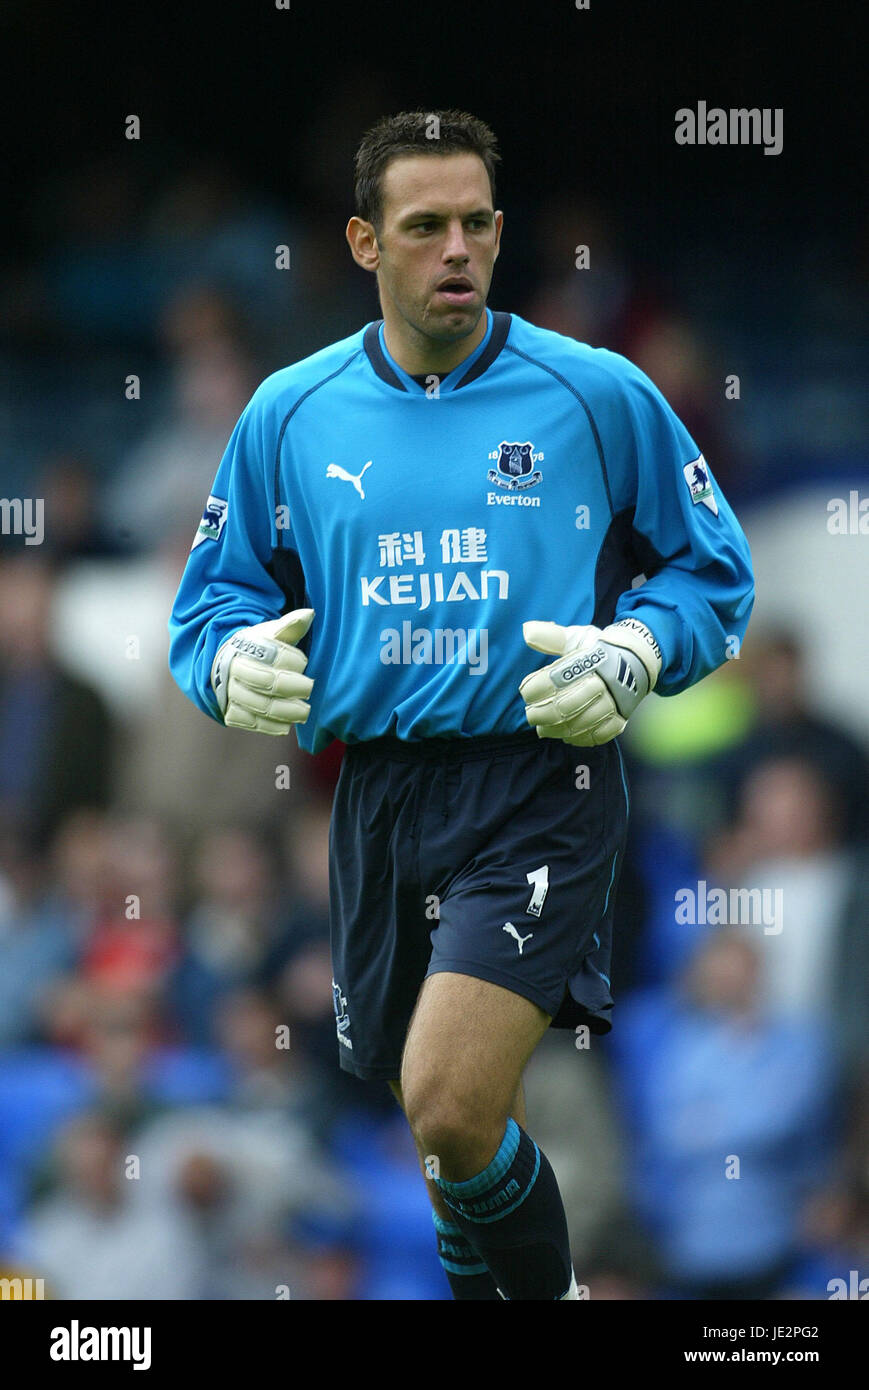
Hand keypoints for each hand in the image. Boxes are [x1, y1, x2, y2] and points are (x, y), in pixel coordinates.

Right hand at [211, 609, 314, 734]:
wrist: (227, 665)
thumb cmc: (256, 648)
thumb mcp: (270, 633)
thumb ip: (290, 626)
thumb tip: (309, 614)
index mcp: (245, 648)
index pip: (273, 655)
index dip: (292, 660)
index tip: (303, 662)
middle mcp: (235, 672)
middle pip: (267, 683)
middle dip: (292, 687)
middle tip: (309, 688)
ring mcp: (232, 694)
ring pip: (261, 706)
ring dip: (286, 711)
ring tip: (304, 712)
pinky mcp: (232, 713)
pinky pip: (251, 724)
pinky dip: (271, 726)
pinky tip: (287, 725)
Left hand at [518, 617, 661, 746]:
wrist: (637, 660)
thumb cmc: (598, 649)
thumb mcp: (577, 638)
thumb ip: (551, 637)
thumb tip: (526, 630)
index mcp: (589, 662)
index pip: (556, 679)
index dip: (535, 688)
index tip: (525, 691)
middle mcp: (603, 684)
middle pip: (567, 706)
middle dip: (543, 714)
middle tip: (530, 715)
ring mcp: (614, 703)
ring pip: (582, 724)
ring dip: (558, 730)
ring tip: (543, 730)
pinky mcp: (620, 717)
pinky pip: (600, 734)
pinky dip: (581, 738)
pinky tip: (566, 736)